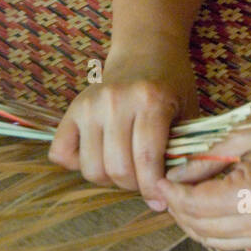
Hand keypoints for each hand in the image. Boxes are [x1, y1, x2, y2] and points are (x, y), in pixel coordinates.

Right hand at [48, 35, 198, 207]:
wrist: (146, 49)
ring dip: (109, 178)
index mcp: (150, 101)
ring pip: (90, 168)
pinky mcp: (72, 108)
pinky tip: (100, 154)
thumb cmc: (172, 84)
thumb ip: (181, 150)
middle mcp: (116, 101)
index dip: (152, 189)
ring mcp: (90, 104)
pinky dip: (77, 163)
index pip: (146, 161)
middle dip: (132, 185)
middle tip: (144, 178)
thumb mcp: (188, 111)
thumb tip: (169, 194)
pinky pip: (62, 154)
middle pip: (115, 170)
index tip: (160, 201)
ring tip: (126, 165)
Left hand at [154, 103, 250, 250]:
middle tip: (168, 185)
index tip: (158, 177)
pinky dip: (212, 227)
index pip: (196, 204)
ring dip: (192, 221)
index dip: (171, 193)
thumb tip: (171, 178)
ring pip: (212, 241)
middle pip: (200, 227)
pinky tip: (208, 204)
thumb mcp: (244, 134)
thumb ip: (204, 159)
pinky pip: (231, 241)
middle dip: (177, 208)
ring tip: (184, 194)